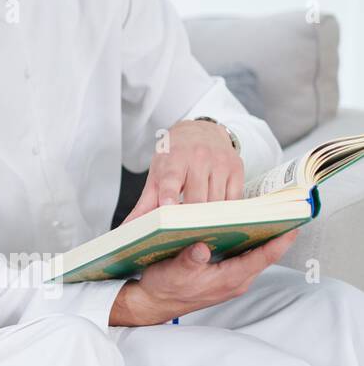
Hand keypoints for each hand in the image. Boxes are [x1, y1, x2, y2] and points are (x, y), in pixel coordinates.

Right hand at [110, 228, 301, 325]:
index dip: (280, 241)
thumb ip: (189, 259)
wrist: (154, 303)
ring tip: (269, 216)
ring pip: (255, 257)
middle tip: (284, 213)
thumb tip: (202, 247)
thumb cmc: (164, 288)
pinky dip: (248, 244)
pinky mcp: (224, 277)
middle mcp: (235, 281)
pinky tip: (243, 229)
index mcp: (228, 279)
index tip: (294, 224)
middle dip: (275, 235)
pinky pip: (244, 259)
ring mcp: (231, 280)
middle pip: (264, 256)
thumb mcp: (173, 271)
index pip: (263, 258)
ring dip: (262, 239)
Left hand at [125, 119, 242, 222]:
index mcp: (174, 158)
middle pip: (197, 197)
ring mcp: (220, 163)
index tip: (167, 206)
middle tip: (184, 235)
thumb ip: (145, 202)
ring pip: (217, 201)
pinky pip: (235, 199)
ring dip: (209, 218)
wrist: (201, 130)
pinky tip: (219, 218)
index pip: (171, 178)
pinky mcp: (237, 169)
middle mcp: (199, 158)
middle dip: (190, 217)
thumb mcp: (157, 173)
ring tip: (200, 229)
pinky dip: (226, 212)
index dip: (170, 193)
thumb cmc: (175, 155)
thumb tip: (129, 227)